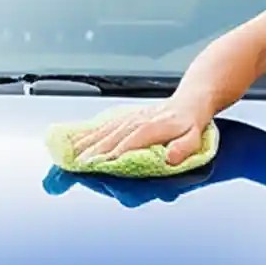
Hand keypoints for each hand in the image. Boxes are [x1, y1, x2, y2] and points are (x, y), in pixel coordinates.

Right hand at [70, 98, 210, 165]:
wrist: (191, 99)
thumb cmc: (192, 122)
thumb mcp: (195, 137)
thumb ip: (183, 148)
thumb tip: (170, 158)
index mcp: (153, 128)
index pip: (129, 143)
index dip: (114, 155)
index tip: (99, 166)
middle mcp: (137, 122)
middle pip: (111, 138)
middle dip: (93, 152)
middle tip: (77, 166)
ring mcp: (129, 118)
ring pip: (103, 131)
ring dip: (86, 143)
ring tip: (70, 155)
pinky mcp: (124, 117)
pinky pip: (102, 125)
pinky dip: (87, 133)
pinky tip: (75, 140)